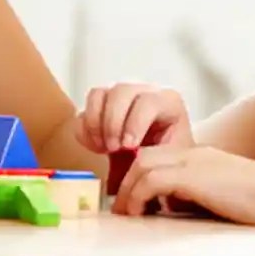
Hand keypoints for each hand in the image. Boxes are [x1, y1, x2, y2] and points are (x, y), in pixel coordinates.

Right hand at [76, 83, 193, 153]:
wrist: (159, 163)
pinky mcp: (101, 106)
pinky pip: (84, 109)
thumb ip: (155, 156)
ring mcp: (119, 96)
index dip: (135, 123)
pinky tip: (95, 147)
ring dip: (95, 123)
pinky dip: (85, 129)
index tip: (129, 147)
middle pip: (121, 92)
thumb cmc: (168, 160)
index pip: (148, 101)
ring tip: (102, 148)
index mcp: (167, 102)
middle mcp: (143, 92)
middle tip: (113, 148)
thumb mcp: (170, 159)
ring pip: (99, 94)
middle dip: (113, 123)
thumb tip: (137, 160)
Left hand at [113, 144, 254, 225]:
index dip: (138, 178)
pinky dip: (139, 196)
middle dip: (127, 183)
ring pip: (143, 166)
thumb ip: (196, 195)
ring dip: (129, 191)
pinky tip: (140, 213)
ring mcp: (193, 162)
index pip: (156, 157)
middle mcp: (192, 154)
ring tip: (127, 214)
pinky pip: (154, 180)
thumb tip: (171, 209)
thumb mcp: (219, 193)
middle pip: (144, 158)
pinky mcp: (195, 177)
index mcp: (198, 157)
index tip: (132, 202)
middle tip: (122, 209)